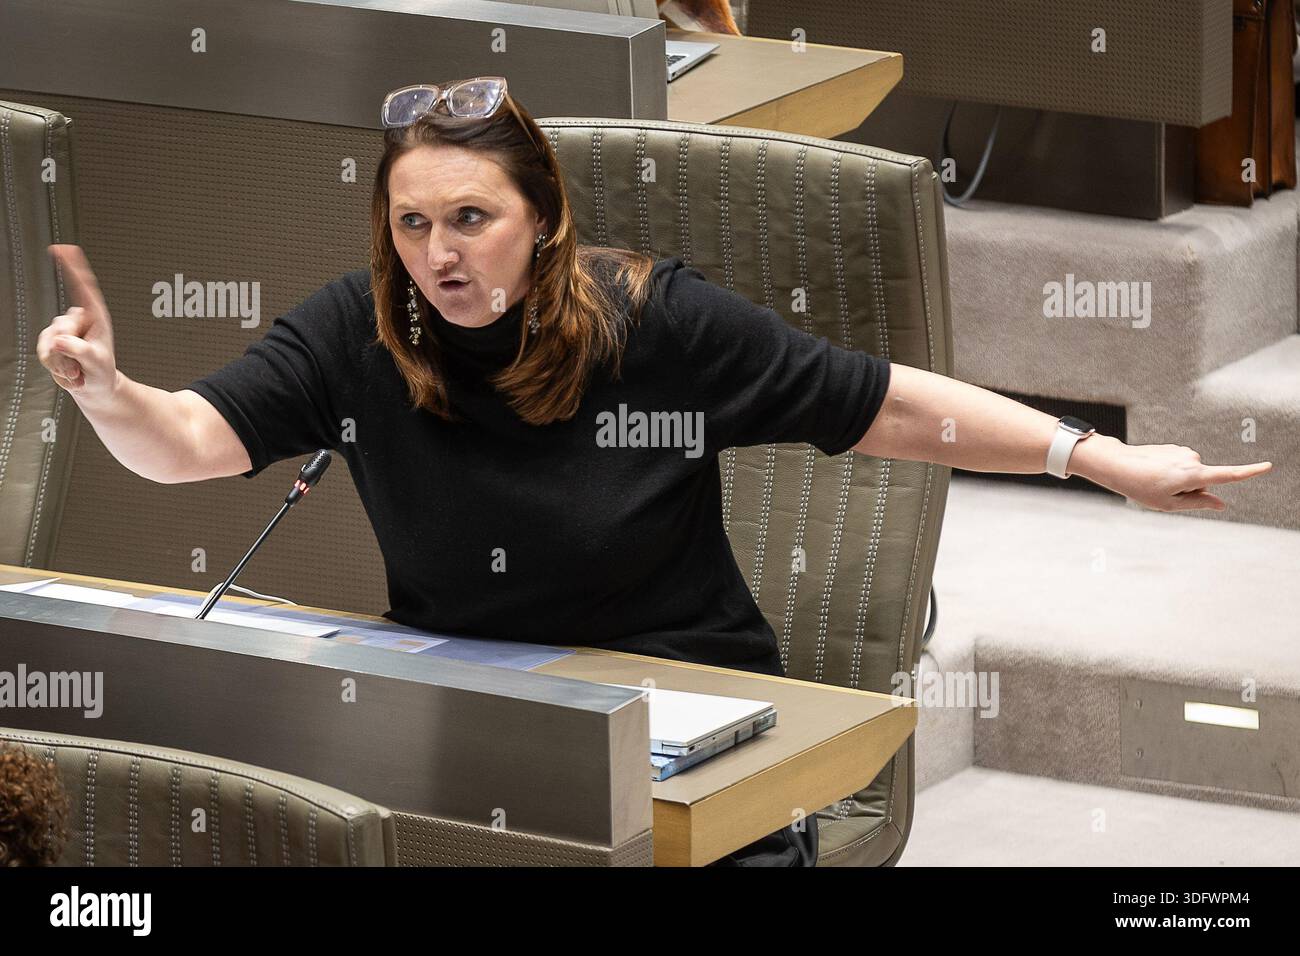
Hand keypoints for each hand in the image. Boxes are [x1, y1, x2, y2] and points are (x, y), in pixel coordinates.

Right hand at [38, 244, 119, 405]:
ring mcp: (63, 330)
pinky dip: (55, 368)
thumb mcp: (96, 363)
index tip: (61, 248)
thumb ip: (80, 351)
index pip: (83, 287)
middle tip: (81, 367)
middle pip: (60, 327)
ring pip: (48, 342)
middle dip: (68, 352)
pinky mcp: (51, 341)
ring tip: (77, 370)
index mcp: (96, 317)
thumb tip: (60, 340)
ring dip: (62, 363)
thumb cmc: (102, 372)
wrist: (95, 387)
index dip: (72, 266)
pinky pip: (43, 353)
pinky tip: (69, 372)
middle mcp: (78, 320)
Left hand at [1073, 435, 1271, 512]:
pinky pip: (1181, 466)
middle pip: (1203, 482)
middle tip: (1162, 491)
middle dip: (1189, 490)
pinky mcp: (1175, 448)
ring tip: (1155, 480)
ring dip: (1178, 481)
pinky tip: (1152, 471)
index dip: (1249, 472)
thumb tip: (1221, 503)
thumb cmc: (1141, 487)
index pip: (1227, 475)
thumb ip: (1198, 503)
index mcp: (1193, 475)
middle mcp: (1192, 459)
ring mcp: (1184, 451)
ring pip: (1191, 474)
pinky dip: (1171, 472)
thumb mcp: (1169, 504)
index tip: (1268, 465)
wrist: (1117, 463)